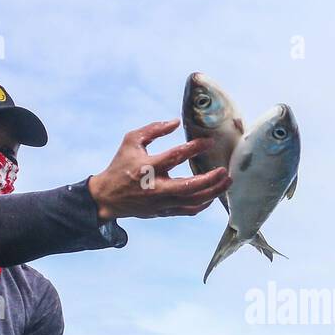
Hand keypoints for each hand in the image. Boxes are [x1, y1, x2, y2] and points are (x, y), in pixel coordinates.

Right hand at [88, 119, 231, 222]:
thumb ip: (153, 129)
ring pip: (193, 201)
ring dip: (213, 192)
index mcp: (147, 167)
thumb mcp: (131, 141)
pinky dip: (203, 204)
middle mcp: (156, 188)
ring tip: (226, 181)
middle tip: (225, 170)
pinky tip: (212, 195)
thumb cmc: (121, 165)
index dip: (194, 147)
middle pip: (189, 186)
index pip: (175, 156)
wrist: (108, 197)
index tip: (209, 141)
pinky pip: (189, 210)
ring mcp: (161, 202)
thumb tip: (176, 122)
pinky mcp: (164, 212)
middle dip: (210, 179)